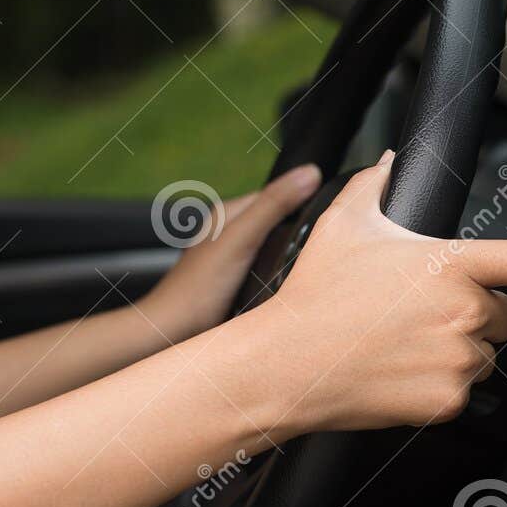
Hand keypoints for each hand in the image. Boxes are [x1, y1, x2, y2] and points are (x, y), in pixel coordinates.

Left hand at [138, 164, 322, 341]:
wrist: (174, 334)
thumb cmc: (198, 289)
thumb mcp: (241, 239)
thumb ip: (273, 205)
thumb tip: (309, 172)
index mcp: (227, 213)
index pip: (277, 194)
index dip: (304, 200)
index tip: (332, 212)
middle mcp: (230, 233)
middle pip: (278, 222)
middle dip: (301, 230)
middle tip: (329, 241)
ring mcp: (234, 259)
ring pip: (276, 248)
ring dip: (294, 256)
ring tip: (316, 263)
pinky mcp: (239, 283)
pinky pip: (271, 271)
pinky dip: (284, 276)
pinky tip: (294, 285)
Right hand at [230, 150, 506, 434]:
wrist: (286, 365)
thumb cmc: (315, 294)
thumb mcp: (346, 223)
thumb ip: (378, 185)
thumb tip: (389, 162)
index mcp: (454, 264)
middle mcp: (467, 312)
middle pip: (505, 314)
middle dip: (476, 312)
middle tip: (420, 312)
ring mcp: (461, 360)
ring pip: (484, 355)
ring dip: (457, 349)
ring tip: (400, 341)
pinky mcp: (448, 401)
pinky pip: (463, 390)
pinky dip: (438, 383)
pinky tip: (397, 370)